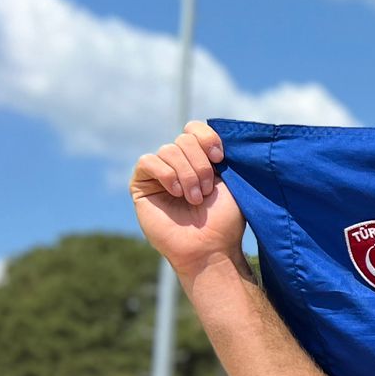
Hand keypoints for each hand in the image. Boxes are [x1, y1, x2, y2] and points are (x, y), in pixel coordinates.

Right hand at [132, 121, 246, 281]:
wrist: (210, 246)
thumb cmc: (225, 220)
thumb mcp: (232, 182)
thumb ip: (221, 156)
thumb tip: (216, 132)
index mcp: (201, 160)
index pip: (194, 129)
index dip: (207, 138)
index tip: (220, 158)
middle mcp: (179, 164)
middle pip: (184, 139)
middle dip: (200, 165)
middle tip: (207, 191)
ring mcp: (160, 174)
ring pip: (168, 150)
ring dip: (187, 174)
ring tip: (194, 199)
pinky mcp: (141, 185)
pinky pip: (148, 161)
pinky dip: (166, 174)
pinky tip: (176, 192)